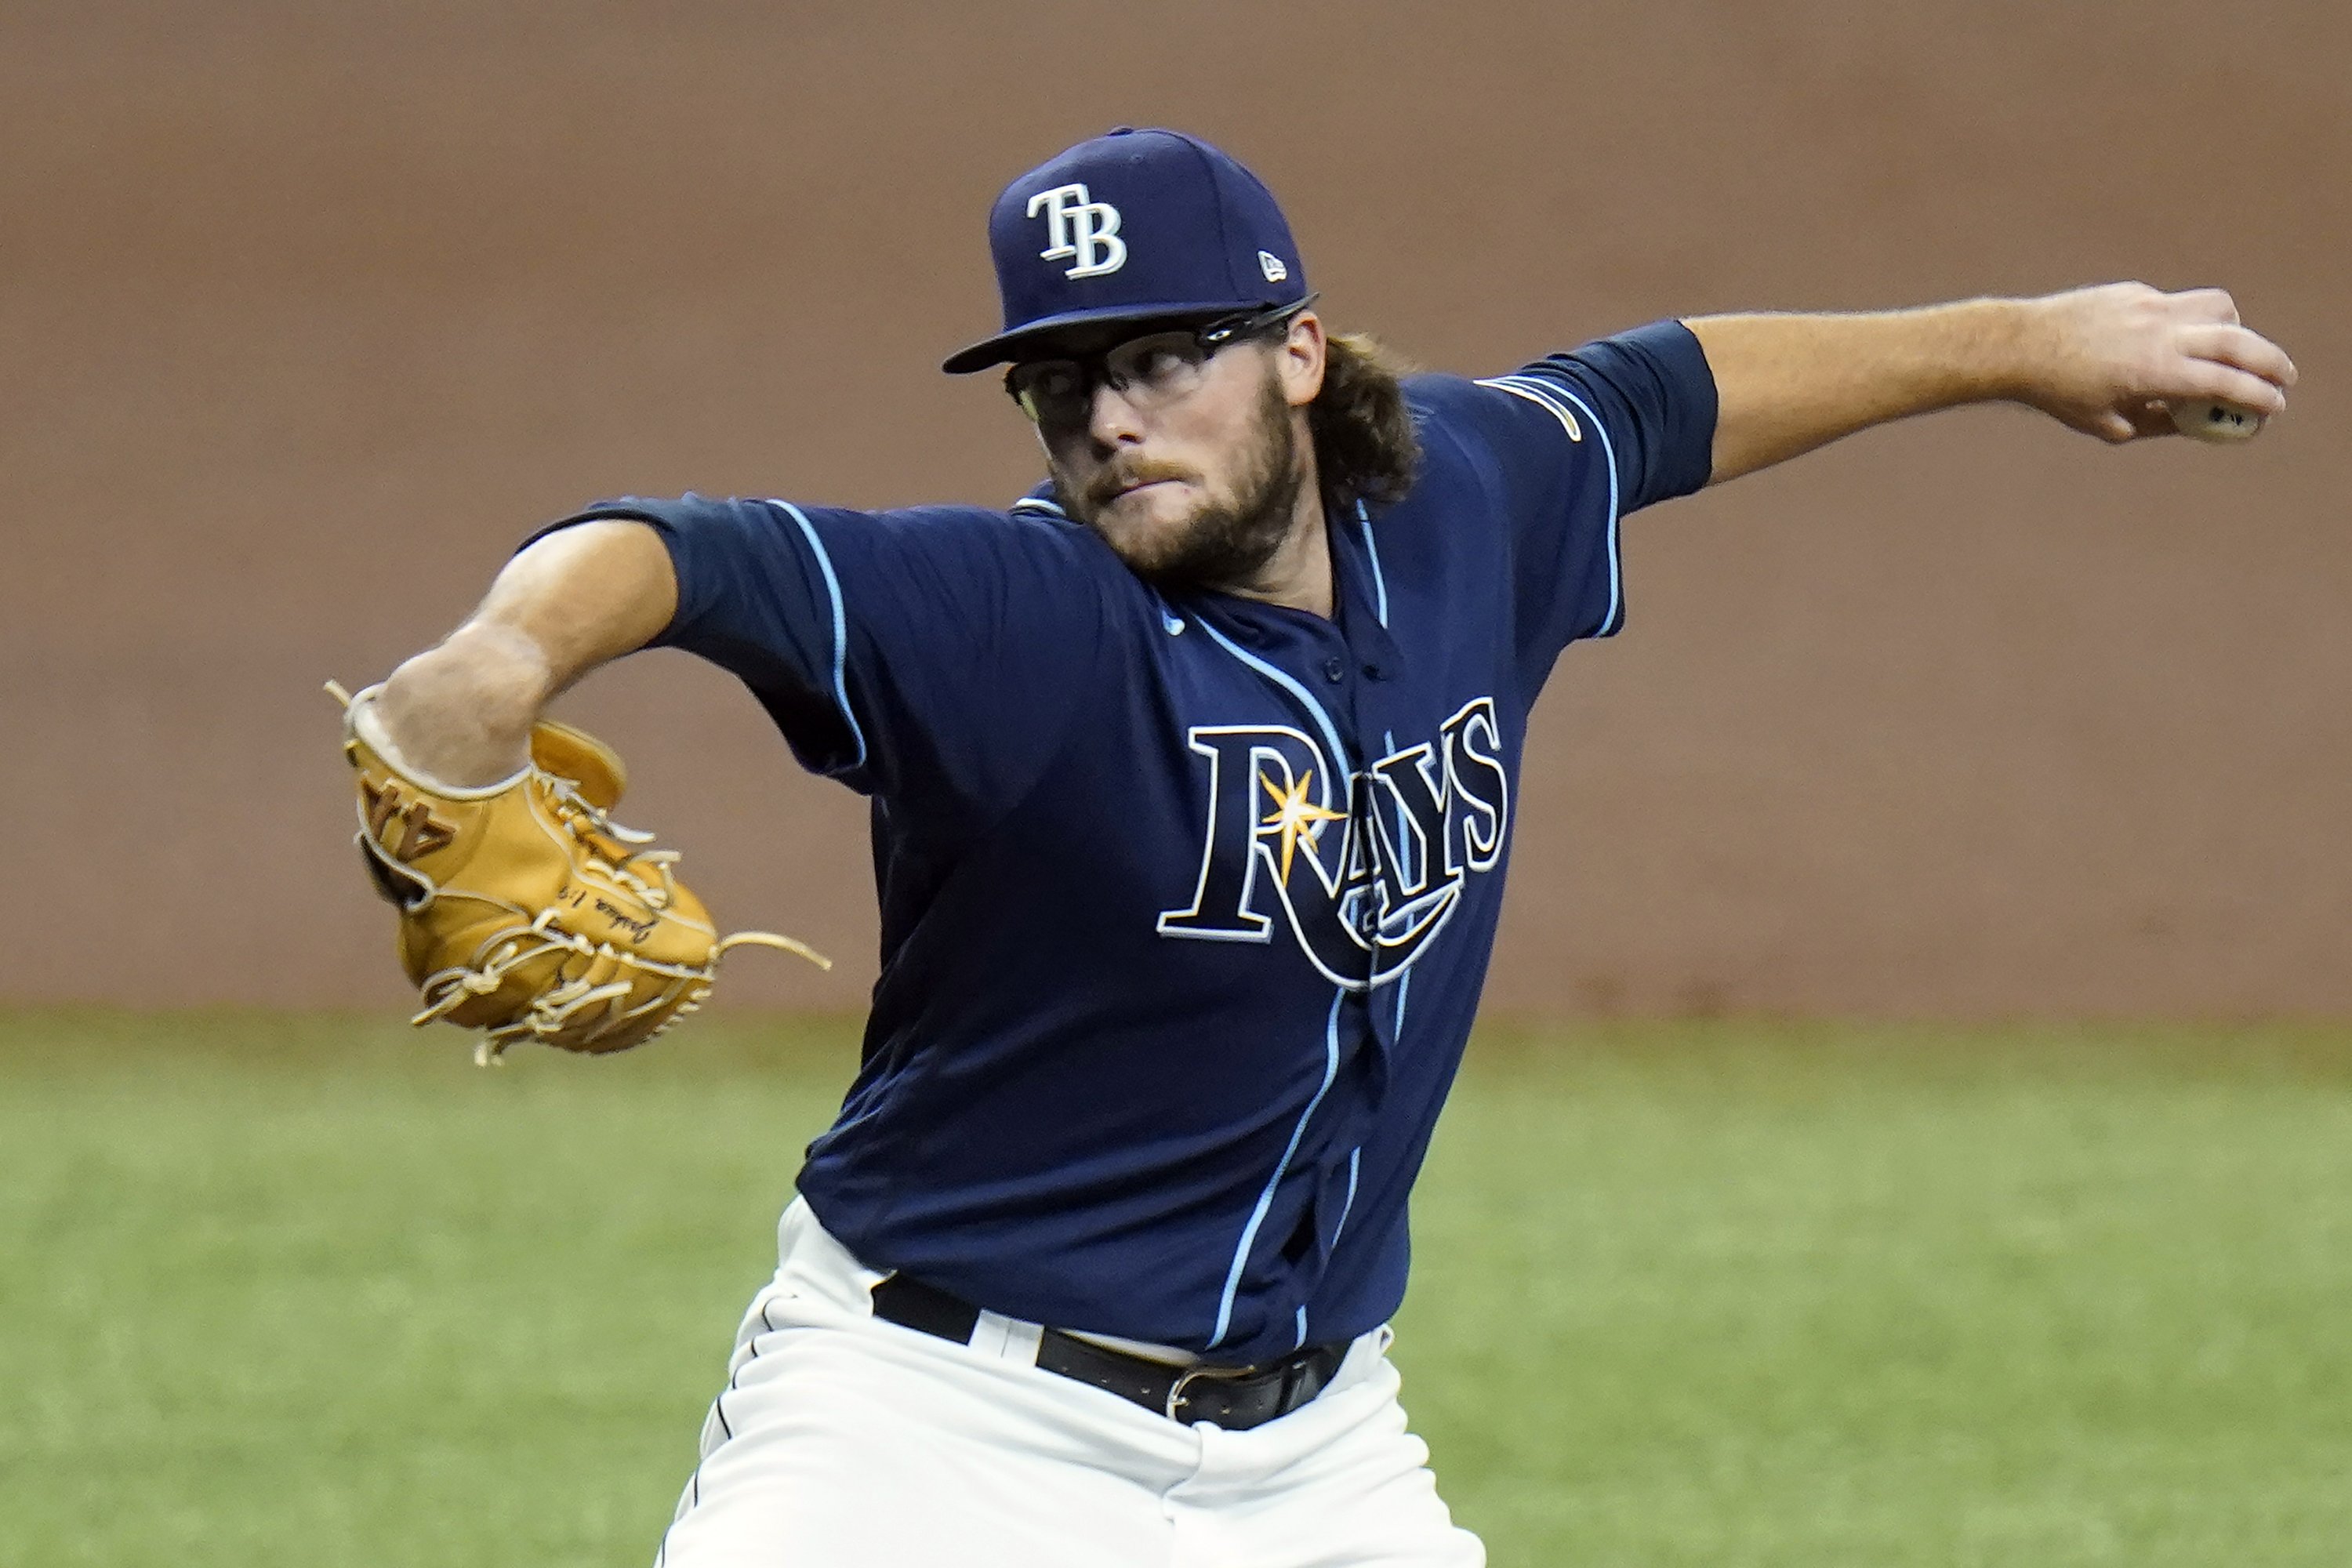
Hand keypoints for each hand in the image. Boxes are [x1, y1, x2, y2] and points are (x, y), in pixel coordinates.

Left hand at [2016, 283, 2296, 442]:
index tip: (2274, 407)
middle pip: (2238, 339)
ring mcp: (2150, 306)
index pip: (2225, 381)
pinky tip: (2168, 343)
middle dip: (2270, 360)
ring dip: (2235, 331)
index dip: (2258, 395)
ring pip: (2216, 308)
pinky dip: (2188, 323)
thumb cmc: (2061, 394)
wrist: (2019, 346)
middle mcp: (2160, 333)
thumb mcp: (2110, 425)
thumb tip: (2194, 420)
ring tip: (2229, 355)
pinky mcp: (2135, 292)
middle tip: (2284, 378)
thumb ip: (2158, 423)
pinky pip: (2178, 305)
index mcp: (2156, 372)